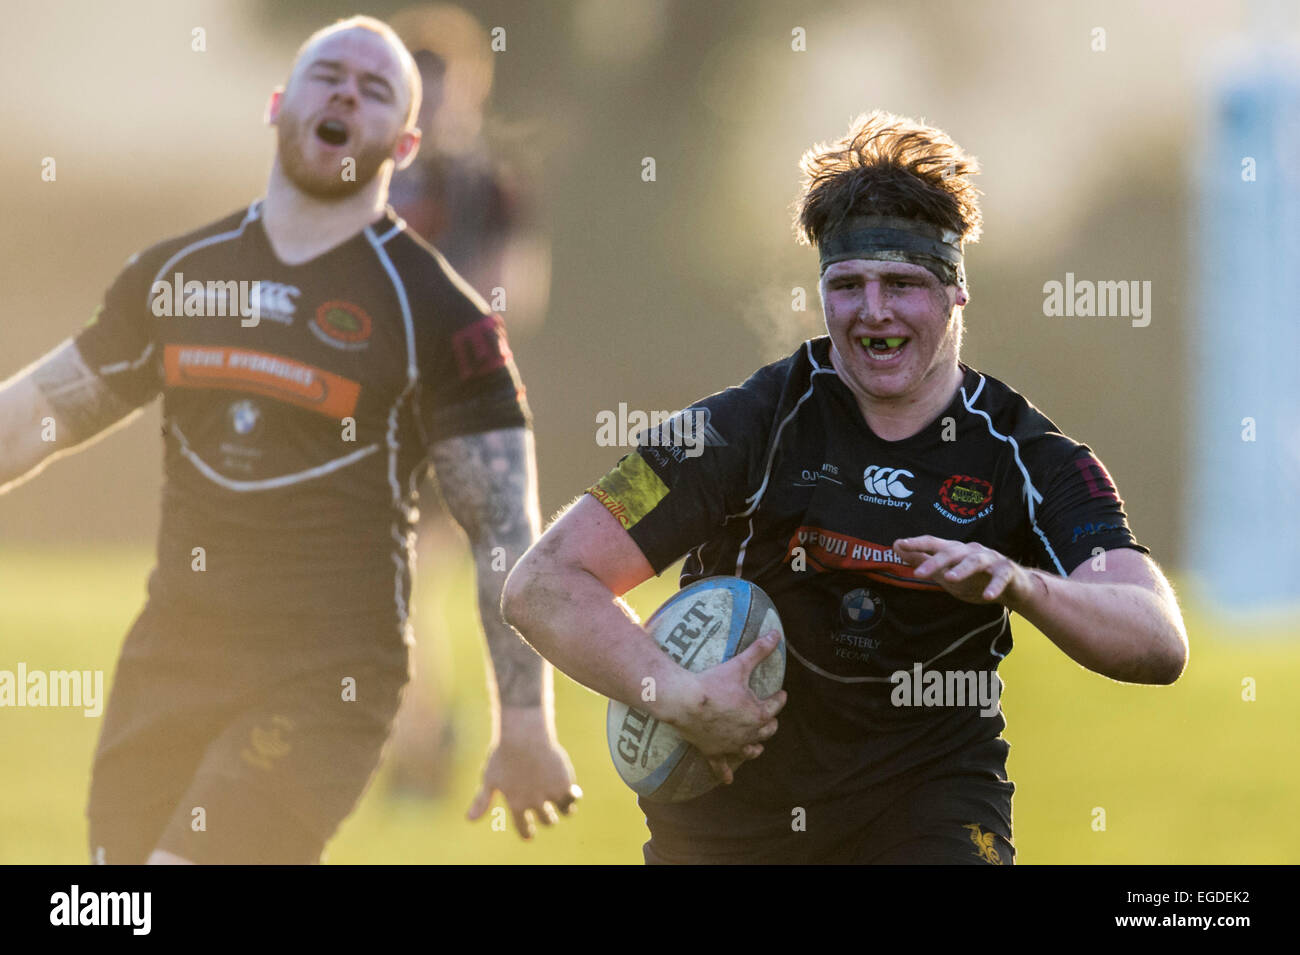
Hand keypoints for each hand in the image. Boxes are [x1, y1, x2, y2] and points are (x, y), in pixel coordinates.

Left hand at [466, 710, 581, 839]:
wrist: (524, 734)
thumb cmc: (503, 754)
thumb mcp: (490, 778)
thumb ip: (482, 801)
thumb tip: (469, 820)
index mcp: (516, 803)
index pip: (524, 828)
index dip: (527, 832)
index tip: (529, 834)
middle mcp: (535, 802)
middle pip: (547, 821)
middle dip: (548, 818)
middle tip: (547, 814)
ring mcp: (551, 793)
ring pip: (565, 812)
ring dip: (565, 809)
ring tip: (565, 805)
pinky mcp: (565, 782)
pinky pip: (574, 797)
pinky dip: (575, 796)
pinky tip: (574, 791)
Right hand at [668, 631, 786, 783]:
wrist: (684, 701)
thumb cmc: (712, 682)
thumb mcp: (738, 664)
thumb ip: (759, 650)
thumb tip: (776, 634)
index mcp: (758, 713)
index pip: (775, 705)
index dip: (780, 698)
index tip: (781, 694)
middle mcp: (748, 732)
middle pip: (767, 730)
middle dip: (770, 723)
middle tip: (769, 716)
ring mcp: (731, 744)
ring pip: (750, 750)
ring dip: (754, 747)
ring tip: (756, 746)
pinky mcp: (713, 751)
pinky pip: (721, 766)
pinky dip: (725, 773)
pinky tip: (728, 780)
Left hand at [894, 535, 1030, 604]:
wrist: (1012, 586)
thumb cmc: (973, 577)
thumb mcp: (944, 570)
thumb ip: (921, 559)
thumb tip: (896, 545)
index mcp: (954, 550)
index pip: (933, 543)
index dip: (917, 543)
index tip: (899, 544)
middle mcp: (970, 551)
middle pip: (951, 552)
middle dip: (934, 561)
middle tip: (919, 573)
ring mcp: (989, 559)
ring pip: (974, 561)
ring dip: (962, 569)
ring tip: (950, 578)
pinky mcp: (1007, 571)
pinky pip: (1000, 578)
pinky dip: (994, 586)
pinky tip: (987, 596)